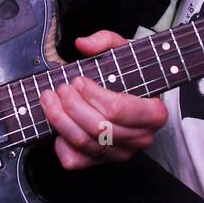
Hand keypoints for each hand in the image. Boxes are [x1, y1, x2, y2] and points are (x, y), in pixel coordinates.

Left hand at [40, 30, 167, 169]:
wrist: (135, 96)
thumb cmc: (129, 74)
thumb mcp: (123, 51)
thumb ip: (105, 41)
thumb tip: (83, 45)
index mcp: (153, 113)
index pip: (117, 110)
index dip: (92, 95)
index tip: (79, 80)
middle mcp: (140, 138)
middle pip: (98, 128)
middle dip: (72, 105)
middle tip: (61, 88)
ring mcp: (121, 153)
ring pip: (85, 143)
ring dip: (60, 120)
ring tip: (50, 99)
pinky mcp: (102, 162)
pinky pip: (76, 160)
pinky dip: (61, 144)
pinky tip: (59, 125)